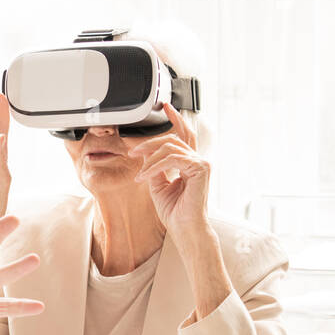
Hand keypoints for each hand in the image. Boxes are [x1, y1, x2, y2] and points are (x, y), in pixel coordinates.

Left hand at [131, 102, 210, 237]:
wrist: (183, 227)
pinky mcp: (200, 169)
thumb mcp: (158, 184)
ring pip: (170, 148)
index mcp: (189, 163)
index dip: (176, 119)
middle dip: (150, 143)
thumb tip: (146, 156)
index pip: (184, 135)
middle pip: (172, 139)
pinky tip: (145, 177)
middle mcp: (198, 160)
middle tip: (133, 152)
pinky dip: (155, 167)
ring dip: (149, 159)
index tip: (166, 107)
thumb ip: (154, 167)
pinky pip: (172, 159)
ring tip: (140, 174)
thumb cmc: (174, 210)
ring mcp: (201, 163)